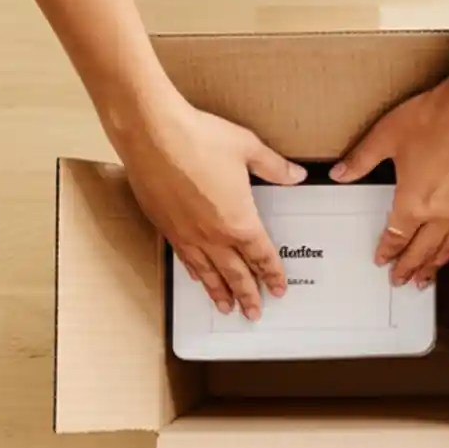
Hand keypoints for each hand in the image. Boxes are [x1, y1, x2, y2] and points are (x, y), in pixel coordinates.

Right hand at [105, 97, 305, 319]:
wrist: (152, 134)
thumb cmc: (199, 139)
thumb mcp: (248, 149)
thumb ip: (275, 167)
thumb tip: (296, 175)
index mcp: (240, 221)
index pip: (261, 256)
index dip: (272, 274)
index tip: (279, 288)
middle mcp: (213, 236)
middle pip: (236, 274)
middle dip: (249, 294)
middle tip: (254, 312)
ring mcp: (187, 234)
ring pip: (208, 273)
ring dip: (220, 292)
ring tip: (228, 308)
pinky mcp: (166, 227)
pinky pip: (185, 258)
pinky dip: (195, 272)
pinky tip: (197, 278)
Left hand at [331, 77, 448, 287]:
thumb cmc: (436, 118)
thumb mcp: (387, 135)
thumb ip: (361, 159)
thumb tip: (340, 173)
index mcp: (414, 202)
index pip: (397, 235)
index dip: (388, 250)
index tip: (383, 260)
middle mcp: (442, 212)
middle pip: (423, 249)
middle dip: (410, 266)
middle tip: (403, 280)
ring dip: (436, 264)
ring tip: (428, 278)